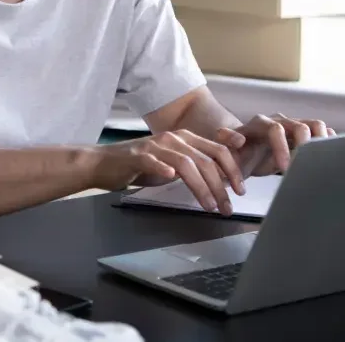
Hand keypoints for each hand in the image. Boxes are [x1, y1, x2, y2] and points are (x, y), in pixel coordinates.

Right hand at [88, 130, 246, 214]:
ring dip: (201, 186)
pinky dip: (162, 168)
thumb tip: (218, 181)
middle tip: (228, 206)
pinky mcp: (136, 157)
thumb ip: (193, 166)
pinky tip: (170, 178)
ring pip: (186, 164)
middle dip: (221, 185)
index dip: (232, 169)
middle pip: (206, 159)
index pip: (217, 150)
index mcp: (184, 139)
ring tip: (210, 206)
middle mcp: (173, 139)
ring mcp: (154, 147)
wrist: (103, 164)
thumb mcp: (172, 163)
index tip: (241, 189)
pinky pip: (152, 161)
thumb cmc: (138, 166)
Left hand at [216, 114, 334, 176]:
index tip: (284, 169)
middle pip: (300, 125)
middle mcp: (279, 121)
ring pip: (315, 125)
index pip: (276, 129)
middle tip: (305, 166)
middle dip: (305, 145)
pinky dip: (328, 141)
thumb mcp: (227, 152)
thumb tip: (237, 139)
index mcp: (260, 124)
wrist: (245, 154)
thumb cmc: (237, 154)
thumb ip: (227, 143)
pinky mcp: (303, 134)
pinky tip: (330, 154)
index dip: (282, 148)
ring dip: (320, 141)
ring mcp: (293, 126)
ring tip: (320, 159)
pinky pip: (321, 132)